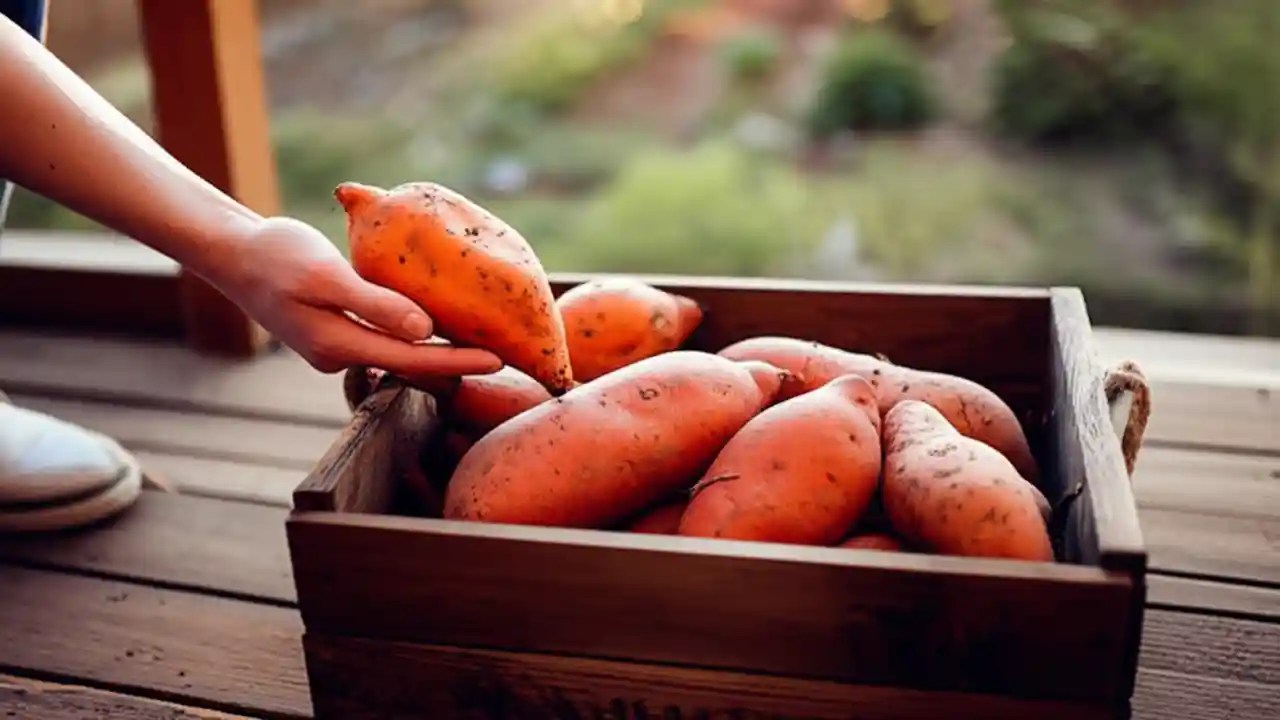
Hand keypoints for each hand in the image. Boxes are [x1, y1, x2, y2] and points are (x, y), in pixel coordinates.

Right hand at [209, 216, 502, 376]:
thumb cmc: (276, 256)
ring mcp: (336, 348)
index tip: (499, 359)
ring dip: (437, 349)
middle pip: (410, 364)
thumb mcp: (326, 275)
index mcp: (339, 346)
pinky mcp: (335, 332)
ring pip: (397, 353)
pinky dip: (412, 332)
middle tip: (504, 353)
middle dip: (456, 361)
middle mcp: (340, 356)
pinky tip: (435, 319)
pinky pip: (383, 337)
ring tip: (482, 338)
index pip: (413, 360)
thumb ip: (374, 304)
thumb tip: (424, 331)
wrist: (232, 254)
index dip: (458, 360)